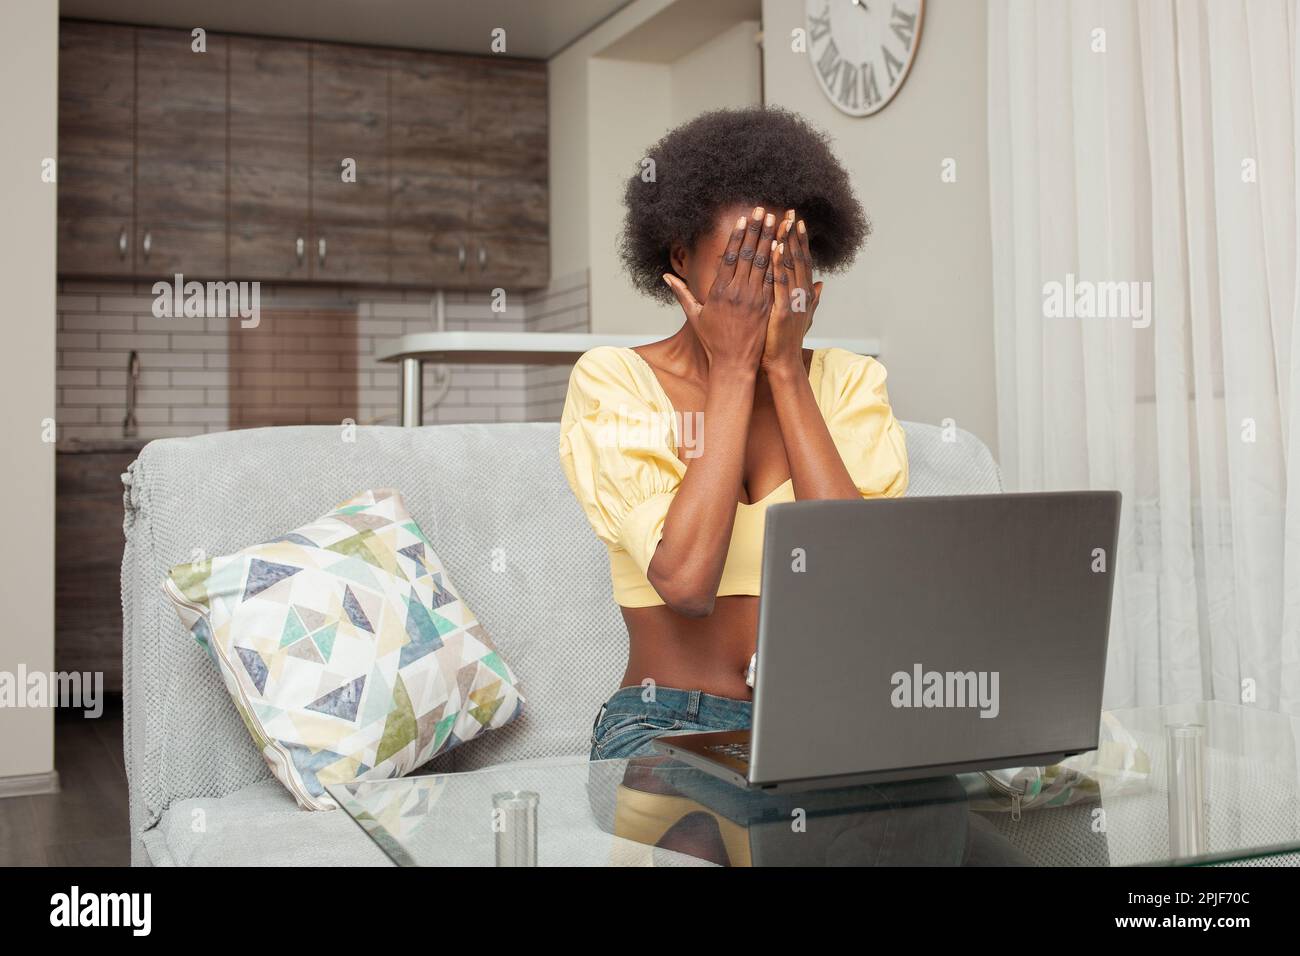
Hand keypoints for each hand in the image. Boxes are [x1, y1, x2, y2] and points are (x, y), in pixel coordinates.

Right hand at [663, 207, 778, 372]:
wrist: (733, 364)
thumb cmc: (712, 341)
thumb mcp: (695, 316)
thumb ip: (681, 293)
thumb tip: (666, 276)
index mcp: (719, 292)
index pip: (731, 257)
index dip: (738, 236)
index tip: (744, 219)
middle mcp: (737, 293)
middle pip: (749, 254)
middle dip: (757, 230)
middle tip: (763, 210)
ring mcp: (754, 300)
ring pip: (764, 264)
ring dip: (771, 240)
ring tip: (777, 221)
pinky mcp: (766, 307)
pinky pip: (774, 280)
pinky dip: (779, 263)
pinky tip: (784, 247)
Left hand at [762, 211, 821, 375]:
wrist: (782, 364)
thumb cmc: (786, 341)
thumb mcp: (801, 317)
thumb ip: (812, 299)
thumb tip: (821, 285)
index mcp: (802, 293)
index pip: (801, 261)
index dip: (799, 241)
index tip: (796, 221)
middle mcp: (801, 294)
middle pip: (798, 258)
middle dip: (794, 234)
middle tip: (790, 211)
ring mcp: (794, 301)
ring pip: (791, 266)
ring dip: (786, 242)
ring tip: (783, 222)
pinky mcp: (783, 310)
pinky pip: (780, 283)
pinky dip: (778, 264)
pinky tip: (774, 248)